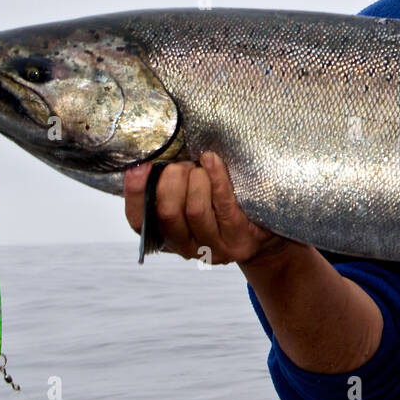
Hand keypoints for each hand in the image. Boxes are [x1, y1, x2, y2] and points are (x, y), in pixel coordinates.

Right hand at [124, 151, 289, 264]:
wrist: (265, 234)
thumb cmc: (222, 206)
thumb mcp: (191, 198)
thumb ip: (173, 184)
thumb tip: (156, 151)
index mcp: (166, 236)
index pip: (139, 221)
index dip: (134, 193)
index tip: (140, 166)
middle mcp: (186, 247)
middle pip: (167, 213)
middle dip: (171, 180)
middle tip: (181, 165)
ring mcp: (214, 248)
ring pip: (195, 210)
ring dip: (197, 179)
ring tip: (201, 165)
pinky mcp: (239, 240)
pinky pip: (224, 206)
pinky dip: (217, 178)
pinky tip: (213, 161)